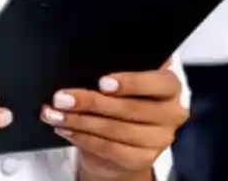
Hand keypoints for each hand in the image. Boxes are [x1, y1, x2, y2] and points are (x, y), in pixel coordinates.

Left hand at [41, 63, 185, 180]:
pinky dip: (83, 138)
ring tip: (55, 113)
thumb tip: (81, 68)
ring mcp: (160, 139)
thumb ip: (111, 70)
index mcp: (170, 86)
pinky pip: (109, 148)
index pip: (160, 82)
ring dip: (79, 120)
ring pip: (116, 129)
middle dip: (91, 101)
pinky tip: (66, 129)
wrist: (124, 140)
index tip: (102, 82)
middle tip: (62, 97)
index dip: (132, 82)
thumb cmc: (122, 99)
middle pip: (131, 107)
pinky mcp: (144, 159)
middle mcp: (171, 112)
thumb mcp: (121, 81)